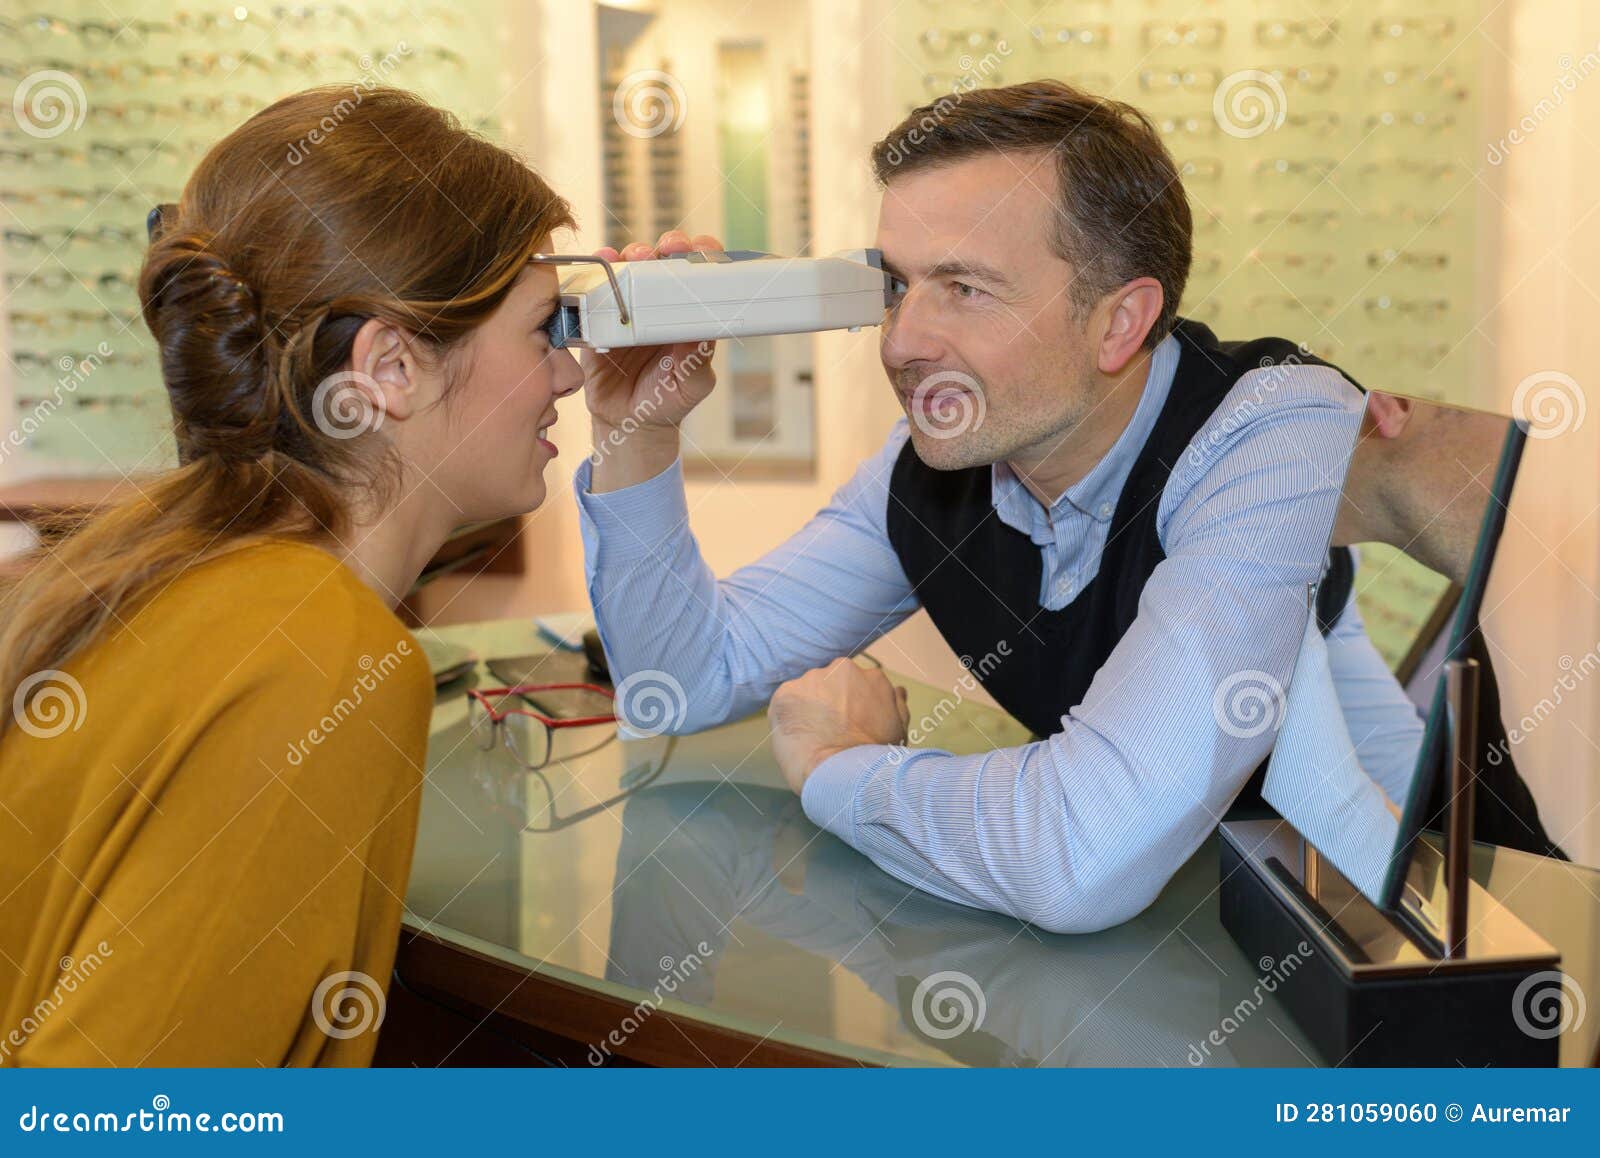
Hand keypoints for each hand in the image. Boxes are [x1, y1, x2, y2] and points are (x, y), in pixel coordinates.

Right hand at [584, 229, 723, 436]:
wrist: (626, 422)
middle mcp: (658, 308)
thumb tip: (699, 335)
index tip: (703, 249)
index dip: (703, 257)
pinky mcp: (599, 318)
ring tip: (634, 256)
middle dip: (668, 247)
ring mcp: (628, 309)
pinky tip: (602, 262)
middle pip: (664, 264)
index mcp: (686, 318)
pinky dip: (596, 271)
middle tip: (668, 248)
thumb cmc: (664, 402)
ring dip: (633, 255)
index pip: (699, 279)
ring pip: (631, 269)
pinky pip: (596, 288)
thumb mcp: (690, 386)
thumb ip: (697, 363)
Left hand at [768, 658, 910, 794]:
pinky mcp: (786, 693)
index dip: (853, 706)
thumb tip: (897, 690)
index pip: (858, 685)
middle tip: (830, 730)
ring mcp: (811, 679)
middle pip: (831, 683)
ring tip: (813, 736)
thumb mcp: (898, 729)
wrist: (838, 773)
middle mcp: (841, 669)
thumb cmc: (871, 756)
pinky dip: (789, 717)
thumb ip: (896, 704)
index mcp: (871, 677)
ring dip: (808, 708)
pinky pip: (786, 702)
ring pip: (807, 691)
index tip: (849, 723)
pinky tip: (798, 736)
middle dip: (829, 702)